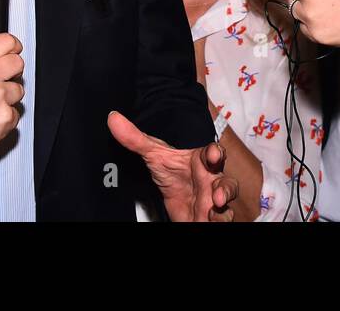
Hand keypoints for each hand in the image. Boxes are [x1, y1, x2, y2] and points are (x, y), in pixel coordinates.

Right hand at [0, 33, 24, 177]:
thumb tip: (2, 57)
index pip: (7, 41)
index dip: (13, 48)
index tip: (14, 52)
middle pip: (18, 63)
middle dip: (13, 73)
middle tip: (1, 82)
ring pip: (19, 90)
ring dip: (9, 98)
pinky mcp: (5, 115)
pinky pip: (16, 113)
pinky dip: (5, 117)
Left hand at [107, 111, 236, 221]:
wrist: (176, 199)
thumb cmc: (172, 173)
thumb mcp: (153, 155)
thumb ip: (135, 138)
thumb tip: (113, 118)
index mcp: (202, 161)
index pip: (214, 153)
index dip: (216, 153)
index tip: (213, 154)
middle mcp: (213, 180)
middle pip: (227, 182)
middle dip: (225, 188)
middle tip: (217, 195)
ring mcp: (214, 201)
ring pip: (227, 204)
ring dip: (223, 210)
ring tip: (215, 209)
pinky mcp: (212, 217)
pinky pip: (222, 220)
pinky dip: (219, 221)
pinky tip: (209, 221)